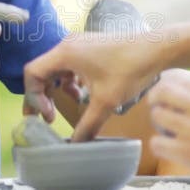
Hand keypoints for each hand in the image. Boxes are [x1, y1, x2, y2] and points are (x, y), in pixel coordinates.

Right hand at [23, 32, 165, 141]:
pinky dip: (69, 81)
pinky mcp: (89, 47)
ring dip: (56, 89)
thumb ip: (87, 125)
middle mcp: (67, 45)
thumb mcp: (106, 102)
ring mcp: (78, 44)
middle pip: (41, 71)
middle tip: (46, 119)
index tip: (49, 116)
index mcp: (65, 53)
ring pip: (55, 69)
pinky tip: (82, 95)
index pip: (32, 73)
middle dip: (41, 96)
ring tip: (66, 107)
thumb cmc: (130, 69)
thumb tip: (75, 146)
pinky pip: (69, 65)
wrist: (156, 49)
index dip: (34, 97)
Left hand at [147, 69, 189, 189]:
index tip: (165, 92)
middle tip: (162, 110)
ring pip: (157, 116)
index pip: (176, 76)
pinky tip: (173, 149)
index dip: (166, 84)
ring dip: (160, 125)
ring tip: (171, 132)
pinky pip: (157, 143)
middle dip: (157, 100)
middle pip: (161, 91)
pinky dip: (162, 146)